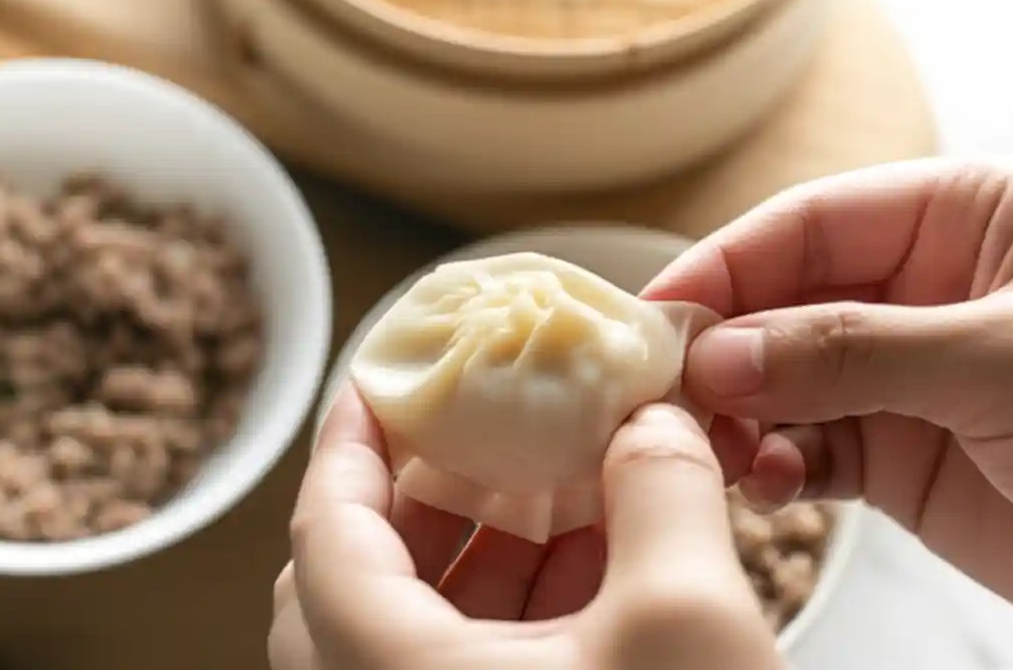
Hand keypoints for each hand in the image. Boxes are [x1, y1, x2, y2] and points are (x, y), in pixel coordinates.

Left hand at [269, 390, 781, 669]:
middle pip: (364, 580)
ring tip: (565, 487)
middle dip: (432, 495)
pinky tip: (602, 567)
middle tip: (488, 432)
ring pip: (420, 634)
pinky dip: (524, 615)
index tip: (383, 378)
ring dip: (487, 553)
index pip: (323, 529)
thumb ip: (665, 490)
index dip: (352, 440)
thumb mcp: (688, 621)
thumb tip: (656, 415)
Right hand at [644, 157, 1012, 658]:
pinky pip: (814, 451)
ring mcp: (913, 379)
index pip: (814, 224)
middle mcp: (929, 291)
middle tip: (667, 397)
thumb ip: (854, 354)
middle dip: (726, 351)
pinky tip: (767, 483)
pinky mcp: (909, 460)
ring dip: (741, 417)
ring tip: (714, 452)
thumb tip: (720, 357)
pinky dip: (778, 467)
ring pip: (788, 384)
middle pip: (787, 305)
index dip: (728, 266)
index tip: (658, 315)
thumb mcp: (1008, 360)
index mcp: (967, 218)